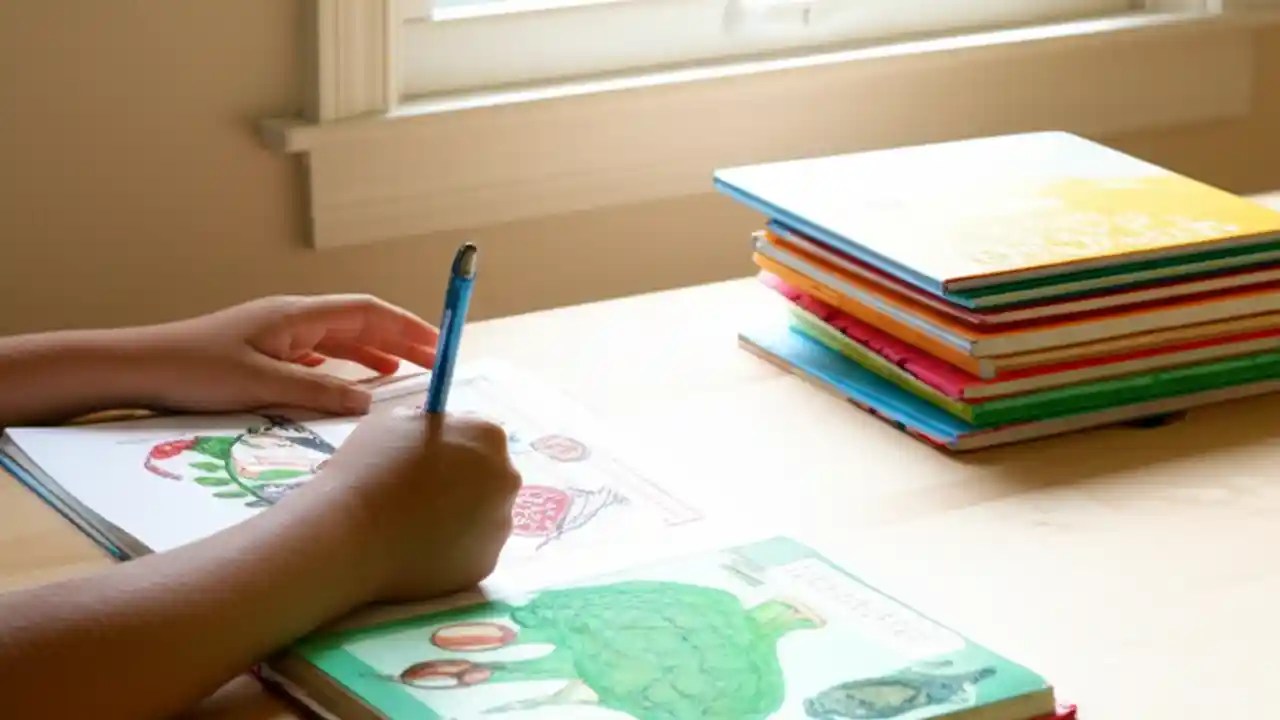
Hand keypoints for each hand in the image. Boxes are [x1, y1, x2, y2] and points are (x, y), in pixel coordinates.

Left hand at [135, 294, 438, 415]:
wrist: (138, 368)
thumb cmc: (194, 370)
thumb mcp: (261, 385)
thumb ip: (318, 393)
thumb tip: (369, 401)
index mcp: (296, 316)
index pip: (367, 312)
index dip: (407, 326)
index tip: (439, 345)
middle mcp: (293, 320)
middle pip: (360, 323)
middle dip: (400, 340)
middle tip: (435, 363)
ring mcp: (279, 336)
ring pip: (341, 339)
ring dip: (376, 353)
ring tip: (405, 374)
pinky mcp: (265, 354)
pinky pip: (320, 356)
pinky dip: (347, 366)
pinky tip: (354, 383)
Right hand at [286, 406, 521, 601]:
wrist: (351, 536)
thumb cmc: (369, 470)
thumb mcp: (394, 422)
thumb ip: (427, 424)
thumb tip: (436, 437)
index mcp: (488, 436)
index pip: (479, 436)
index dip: (452, 447)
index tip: (428, 459)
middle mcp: (506, 479)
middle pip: (489, 477)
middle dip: (463, 482)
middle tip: (423, 493)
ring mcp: (501, 525)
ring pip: (484, 515)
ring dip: (461, 517)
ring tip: (417, 525)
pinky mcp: (485, 563)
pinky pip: (472, 549)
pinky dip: (453, 548)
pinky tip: (420, 549)